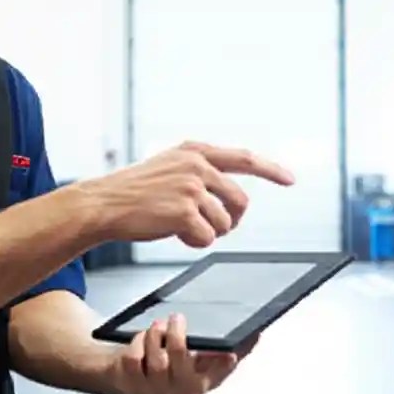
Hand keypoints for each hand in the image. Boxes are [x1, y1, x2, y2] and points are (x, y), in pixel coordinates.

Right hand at [90, 141, 294, 247]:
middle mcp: (197, 164)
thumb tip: (231, 195)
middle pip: (240, 201)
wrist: (103, 204)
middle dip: (231, 221)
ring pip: (224, 223)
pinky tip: (173, 233)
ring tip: (182, 227)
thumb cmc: (134, 192)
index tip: (290, 179)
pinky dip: (194, 242)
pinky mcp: (184, 211)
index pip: (244, 158)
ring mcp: (192, 187)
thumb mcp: (169, 167)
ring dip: (208, 232)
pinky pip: (207, 238)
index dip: (270, 170)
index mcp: (195, 151)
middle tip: (214, 228)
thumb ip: (200, 171)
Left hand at [110, 313, 256, 393]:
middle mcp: (180, 390)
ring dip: (155, 335)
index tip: (230, 354)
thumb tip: (255, 336)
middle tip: (177, 318)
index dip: (226, 365)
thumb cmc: (165, 364)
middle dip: (177, 334)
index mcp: (201, 383)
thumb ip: (220, 349)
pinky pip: (135, 359)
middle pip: (181, 360)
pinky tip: (141, 340)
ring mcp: (155, 389)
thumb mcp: (194, 358)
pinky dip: (137, 343)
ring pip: (156, 358)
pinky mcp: (132, 384)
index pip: (219, 373)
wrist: (125, 378)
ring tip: (158, 326)